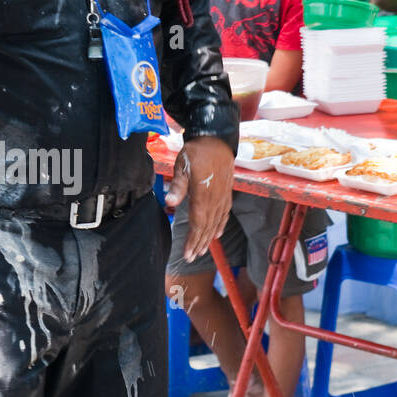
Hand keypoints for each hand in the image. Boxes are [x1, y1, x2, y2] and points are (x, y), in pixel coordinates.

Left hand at [165, 136, 232, 261]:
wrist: (217, 139)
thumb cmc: (197, 151)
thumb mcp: (182, 165)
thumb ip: (177, 185)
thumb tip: (170, 202)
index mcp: (202, 194)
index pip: (197, 223)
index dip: (193, 240)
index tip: (188, 253)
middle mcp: (215, 199)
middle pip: (207, 227)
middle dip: (199, 244)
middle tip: (192, 257)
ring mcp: (223, 196)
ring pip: (216, 222)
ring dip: (208, 238)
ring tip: (201, 250)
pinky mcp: (227, 192)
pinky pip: (225, 213)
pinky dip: (220, 225)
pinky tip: (217, 233)